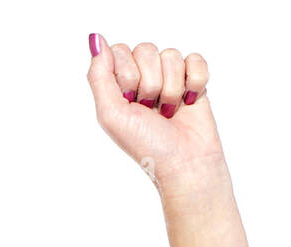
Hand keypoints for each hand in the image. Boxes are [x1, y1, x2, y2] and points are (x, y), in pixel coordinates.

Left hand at [86, 33, 227, 195]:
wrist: (184, 163)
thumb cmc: (146, 145)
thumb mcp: (111, 114)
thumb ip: (98, 76)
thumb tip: (95, 39)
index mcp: (118, 84)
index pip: (119, 51)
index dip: (127, 73)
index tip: (130, 99)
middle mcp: (143, 77)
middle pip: (145, 49)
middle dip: (150, 83)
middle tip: (151, 109)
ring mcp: (169, 76)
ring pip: (170, 54)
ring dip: (171, 88)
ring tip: (169, 111)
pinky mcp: (193, 79)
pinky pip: (194, 59)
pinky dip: (193, 81)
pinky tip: (188, 102)